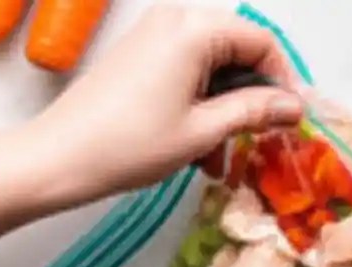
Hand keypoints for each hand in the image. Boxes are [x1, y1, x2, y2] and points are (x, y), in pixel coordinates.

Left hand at [25, 4, 302, 204]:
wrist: (58, 159)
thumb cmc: (128, 144)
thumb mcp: (203, 131)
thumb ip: (254, 112)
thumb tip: (293, 107)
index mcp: (194, 29)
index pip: (262, 42)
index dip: (284, 81)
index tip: (292, 119)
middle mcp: (174, 20)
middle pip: (239, 52)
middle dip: (253, 99)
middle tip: (260, 141)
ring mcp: (154, 37)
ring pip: (214, 69)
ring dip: (226, 112)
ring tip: (219, 160)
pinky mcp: (139, 58)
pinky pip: (188, 75)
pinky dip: (201, 108)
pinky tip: (198, 151)